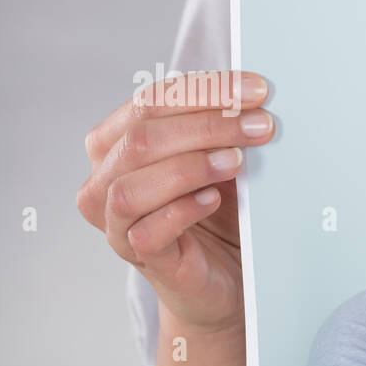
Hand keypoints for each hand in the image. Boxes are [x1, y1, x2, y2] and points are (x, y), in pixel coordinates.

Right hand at [76, 70, 274, 333]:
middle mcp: (106, 179)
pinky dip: (181, 211)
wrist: (225, 275)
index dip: (204, 90)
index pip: (150, 101)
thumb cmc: (219, 212)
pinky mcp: (139, 257)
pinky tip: (213, 200)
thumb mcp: (221, 161)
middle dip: (206, 125)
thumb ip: (223, 130)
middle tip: (260, 126)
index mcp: (118, 143)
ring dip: (189, 167)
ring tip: (236, 162)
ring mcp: (117, 222)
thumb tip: (256, 99)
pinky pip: (145, 232)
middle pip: (141, 138)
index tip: (257, 90)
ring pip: (131, 186)